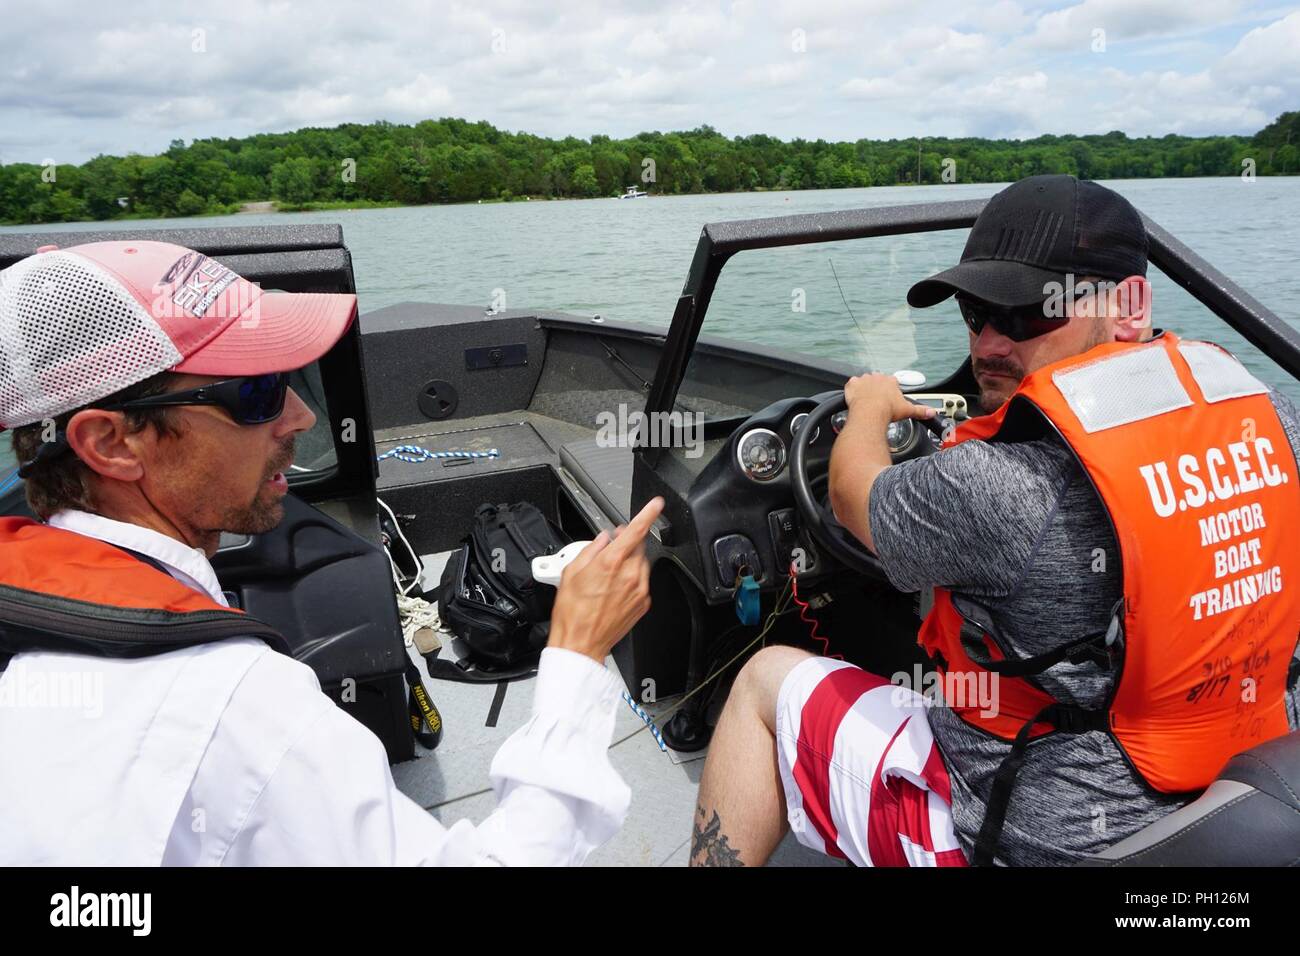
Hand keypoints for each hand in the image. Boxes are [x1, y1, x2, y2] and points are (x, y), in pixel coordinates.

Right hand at [547, 496, 664, 663]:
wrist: (581, 643)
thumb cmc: (572, 613)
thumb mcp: (571, 573)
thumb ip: (590, 550)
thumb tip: (602, 540)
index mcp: (611, 563)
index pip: (635, 531)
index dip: (648, 514)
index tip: (656, 504)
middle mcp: (629, 575)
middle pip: (638, 546)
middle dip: (628, 542)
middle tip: (612, 547)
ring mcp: (638, 590)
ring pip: (641, 563)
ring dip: (629, 561)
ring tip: (608, 575)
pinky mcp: (642, 603)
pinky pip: (641, 581)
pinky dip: (632, 579)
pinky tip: (614, 589)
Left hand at [842, 373, 937, 425]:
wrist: (870, 413)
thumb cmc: (887, 410)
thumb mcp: (907, 410)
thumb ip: (920, 410)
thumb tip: (931, 413)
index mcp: (890, 381)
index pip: (892, 382)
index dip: (890, 391)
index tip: (889, 399)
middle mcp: (877, 377)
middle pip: (877, 381)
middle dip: (877, 389)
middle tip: (877, 402)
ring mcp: (863, 380)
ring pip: (864, 382)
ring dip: (864, 389)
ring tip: (866, 401)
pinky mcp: (852, 384)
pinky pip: (851, 385)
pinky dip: (852, 391)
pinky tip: (854, 398)